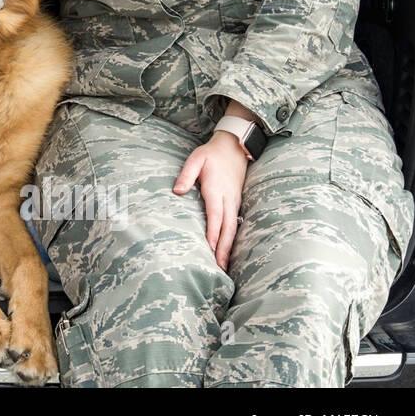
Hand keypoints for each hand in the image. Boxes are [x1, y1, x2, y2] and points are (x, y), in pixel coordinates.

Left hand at [173, 132, 249, 270]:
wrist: (234, 148)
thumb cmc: (211, 154)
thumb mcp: (196, 159)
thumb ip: (186, 175)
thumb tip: (178, 191)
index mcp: (216, 189)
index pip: (215, 215)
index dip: (213, 232)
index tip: (210, 248)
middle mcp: (228, 199)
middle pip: (227, 227)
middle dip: (223, 248)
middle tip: (219, 267)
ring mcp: (234, 202)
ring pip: (233, 228)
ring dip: (229, 247)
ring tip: (224, 266)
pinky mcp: (236, 203)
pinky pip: (236, 224)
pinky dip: (232, 239)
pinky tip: (228, 251)